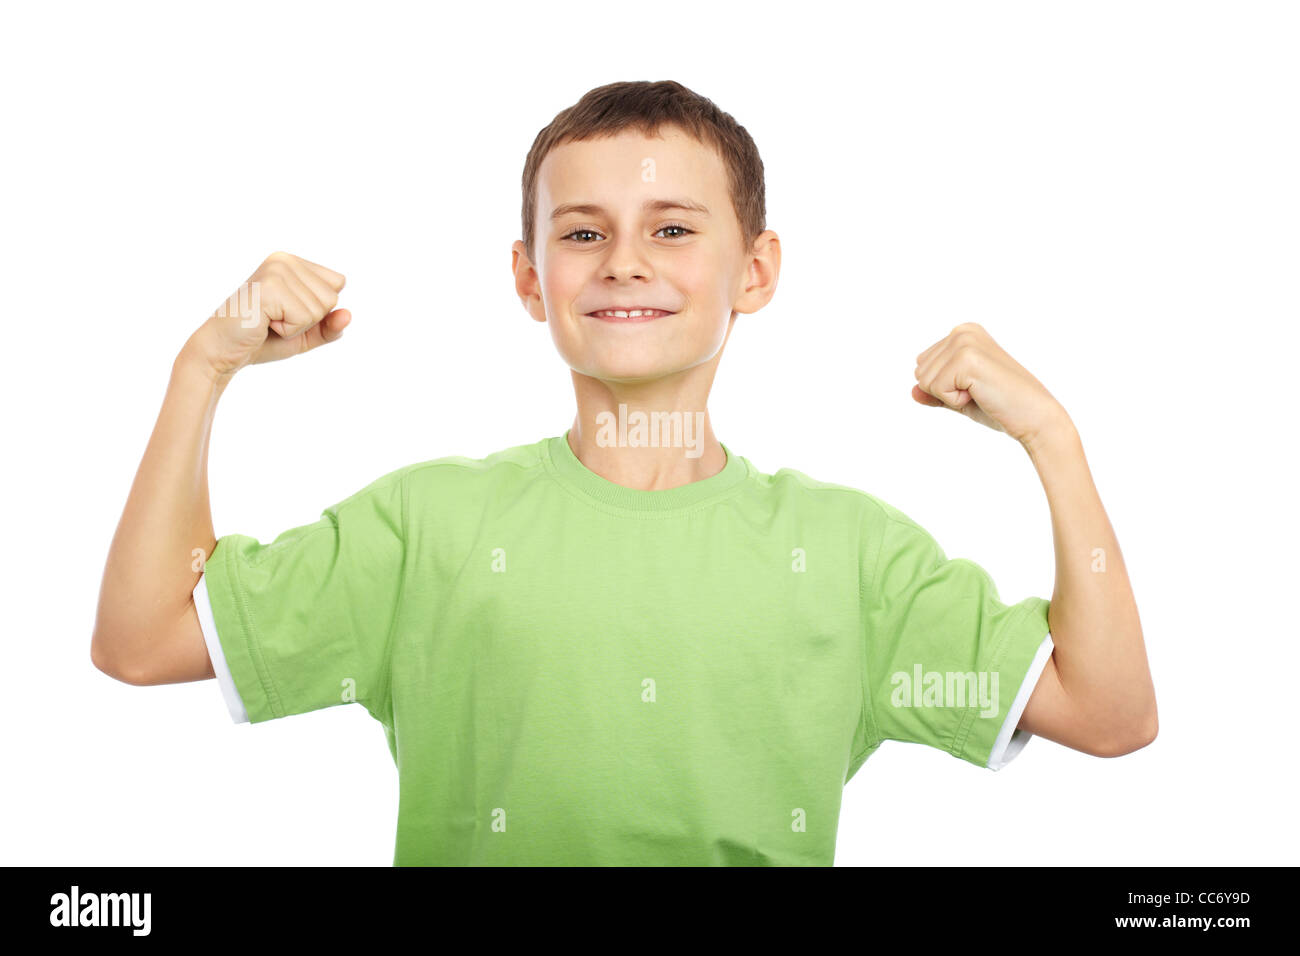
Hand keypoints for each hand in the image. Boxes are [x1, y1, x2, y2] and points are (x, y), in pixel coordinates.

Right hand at [188, 251, 349, 379]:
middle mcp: (284, 259)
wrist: (223, 352)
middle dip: (309, 320)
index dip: (319, 310)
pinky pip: (305, 317)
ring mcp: (276, 270)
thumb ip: (330, 325)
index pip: (338, 284)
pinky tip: (264, 324)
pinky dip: (289, 330)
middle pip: (332, 297)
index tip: (287, 313)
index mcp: (293, 262)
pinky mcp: (270, 286)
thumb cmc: (261, 339)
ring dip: (297, 326)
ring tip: (268, 321)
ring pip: (321, 308)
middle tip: (275, 320)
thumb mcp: (306, 334)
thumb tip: (348, 314)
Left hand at [912, 322, 1067, 447]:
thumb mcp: (960, 398)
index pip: (922, 365)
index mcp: (963, 332)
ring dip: (950, 396)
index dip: (943, 388)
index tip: (974, 387)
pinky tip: (981, 394)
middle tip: (978, 391)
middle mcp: (963, 331)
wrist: (1034, 417)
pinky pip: (936, 389)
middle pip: (919, 372)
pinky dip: (955, 401)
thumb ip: (935, 392)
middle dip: (944, 392)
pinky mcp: (967, 358)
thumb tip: (912, 391)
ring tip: (981, 392)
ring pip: (924, 381)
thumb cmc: (1001, 407)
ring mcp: (965, 342)